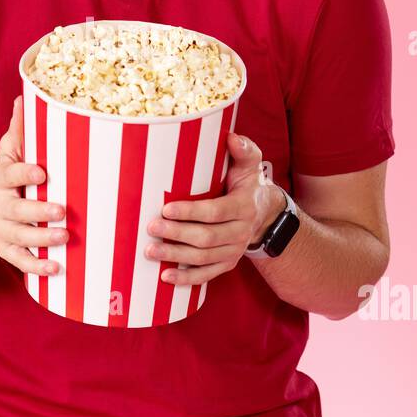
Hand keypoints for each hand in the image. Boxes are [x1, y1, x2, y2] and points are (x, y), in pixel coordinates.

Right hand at [0, 94, 67, 277]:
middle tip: (62, 210)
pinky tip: (56, 268)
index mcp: (2, 180)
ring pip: (21, 237)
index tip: (42, 172)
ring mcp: (3, 231)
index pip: (11, 175)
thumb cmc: (5, 180)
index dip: (25, 173)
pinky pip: (20, 262)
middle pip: (18, 210)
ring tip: (65, 238)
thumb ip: (19, 131)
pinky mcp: (7, 251)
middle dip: (39, 211)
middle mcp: (1, 206)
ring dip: (43, 240)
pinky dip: (37, 267)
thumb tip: (24, 96)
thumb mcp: (7, 155)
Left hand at [145, 132, 284, 284]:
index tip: (166, 209)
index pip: (215, 212)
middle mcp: (241, 232)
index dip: (191, 212)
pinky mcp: (228, 264)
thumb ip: (243, 150)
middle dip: (176, 234)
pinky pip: (207, 275)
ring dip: (175, 256)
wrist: (266, 214)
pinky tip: (165, 277)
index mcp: (244, 207)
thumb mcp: (250, 165)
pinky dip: (186, 279)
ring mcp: (235, 251)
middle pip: (206, 238)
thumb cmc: (248, 184)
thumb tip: (231, 137)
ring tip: (150, 251)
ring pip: (203, 258)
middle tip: (151, 228)